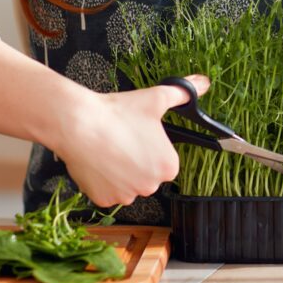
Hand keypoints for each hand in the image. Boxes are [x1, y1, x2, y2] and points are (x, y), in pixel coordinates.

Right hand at [53, 73, 209, 206]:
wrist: (79, 124)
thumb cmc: (118, 114)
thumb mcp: (156, 98)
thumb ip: (183, 93)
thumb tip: (202, 83)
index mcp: (168, 167)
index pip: (165, 161)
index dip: (153, 148)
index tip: (141, 137)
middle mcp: (150, 186)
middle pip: (147, 175)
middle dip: (138, 161)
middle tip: (125, 141)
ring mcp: (125, 196)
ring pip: (127, 184)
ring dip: (121, 172)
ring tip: (111, 148)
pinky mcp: (103, 199)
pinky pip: (107, 191)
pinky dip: (103, 179)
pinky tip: (100, 161)